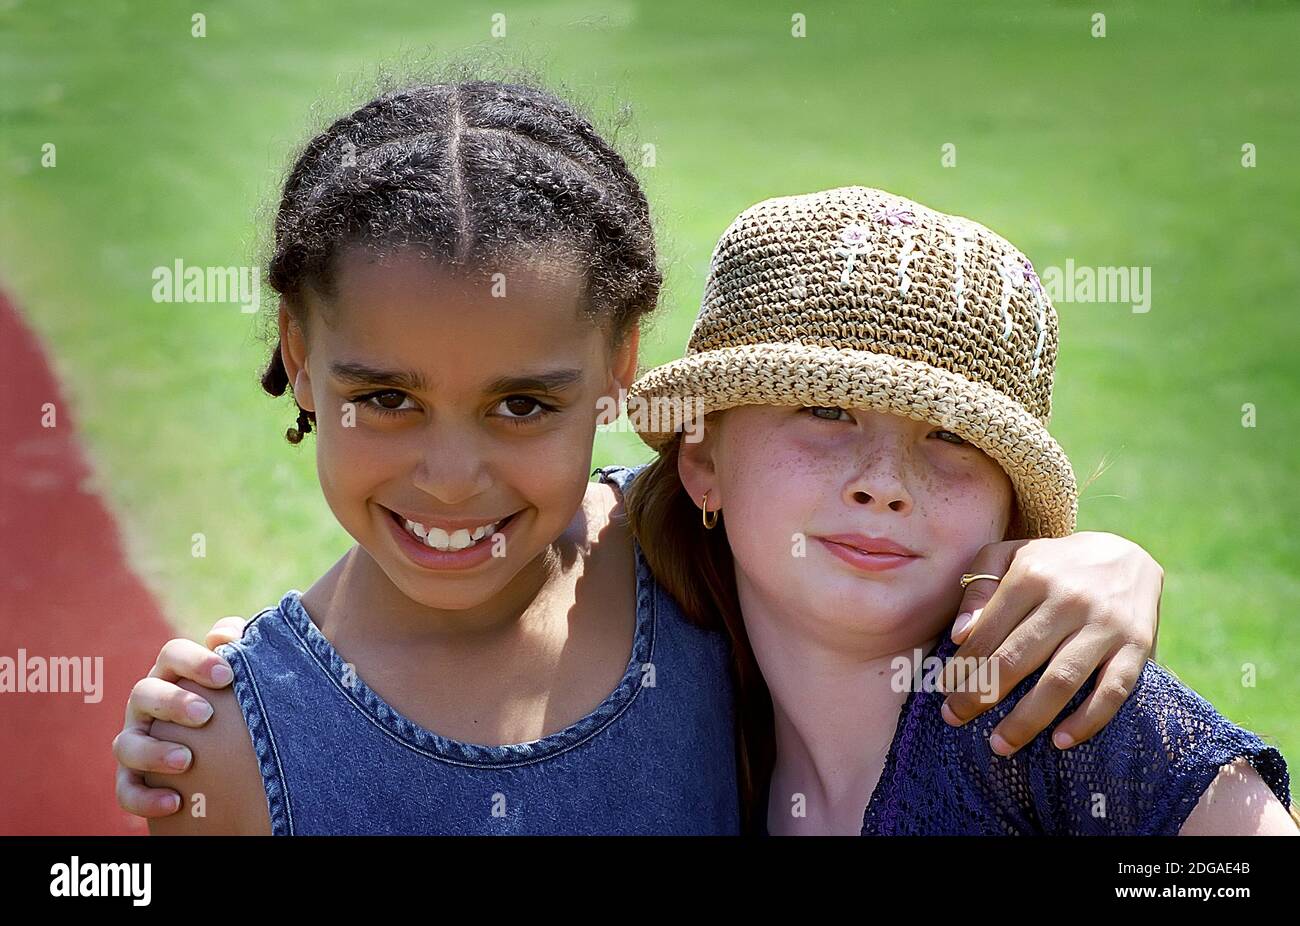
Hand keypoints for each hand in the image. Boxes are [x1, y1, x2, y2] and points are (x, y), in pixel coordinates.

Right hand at [112, 618, 245, 816]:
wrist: (223, 756)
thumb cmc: (233, 703)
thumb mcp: (241, 676)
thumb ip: (240, 647)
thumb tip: (227, 635)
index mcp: (173, 674)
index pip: (173, 654)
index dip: (195, 661)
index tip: (227, 675)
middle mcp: (147, 704)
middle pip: (144, 693)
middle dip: (173, 702)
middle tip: (205, 714)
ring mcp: (135, 740)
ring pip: (127, 743)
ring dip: (154, 751)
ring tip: (185, 760)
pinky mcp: (132, 778)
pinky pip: (127, 790)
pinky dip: (145, 797)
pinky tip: (174, 802)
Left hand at [938, 531, 1162, 755]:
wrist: (1125, 556)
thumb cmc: (1052, 563)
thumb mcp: (1008, 556)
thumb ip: (977, 588)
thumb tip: (959, 634)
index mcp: (1031, 576)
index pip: (987, 632)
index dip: (962, 666)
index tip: (944, 692)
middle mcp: (1068, 599)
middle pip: (1016, 659)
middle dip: (981, 695)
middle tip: (956, 719)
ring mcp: (1105, 625)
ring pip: (1061, 680)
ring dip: (1027, 719)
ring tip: (1000, 744)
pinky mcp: (1136, 645)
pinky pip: (1112, 690)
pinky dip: (1087, 720)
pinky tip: (1060, 741)